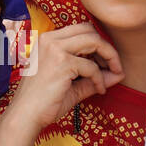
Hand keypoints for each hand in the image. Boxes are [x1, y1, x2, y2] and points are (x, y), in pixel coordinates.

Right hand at [10, 22, 124, 127]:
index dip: (98, 43)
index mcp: (48, 40)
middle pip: (90, 31)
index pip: (81, 29)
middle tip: (113, 66)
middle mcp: (50, 40)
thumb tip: (119, 74)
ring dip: (109, 57)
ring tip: (113, 73)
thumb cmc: (44, 102)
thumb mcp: (73, 85)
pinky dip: (99, 79)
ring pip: (94, 41)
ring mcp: (55, 49)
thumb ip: (94, 77)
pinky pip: (91, 67)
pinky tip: (99, 90)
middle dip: (107, 48)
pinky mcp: (61, 63)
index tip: (105, 61)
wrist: (26, 116)